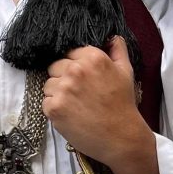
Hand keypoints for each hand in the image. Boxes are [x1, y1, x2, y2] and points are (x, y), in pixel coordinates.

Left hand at [43, 39, 145, 166]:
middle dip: (63, 78)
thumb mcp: (126, 71)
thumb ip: (117, 49)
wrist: (121, 137)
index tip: (83, 79)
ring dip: (58, 94)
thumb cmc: (123, 105)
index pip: (68, 53)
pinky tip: (71, 115)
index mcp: (92, 58)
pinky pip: (46, 103)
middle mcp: (75, 70)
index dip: (74, 66)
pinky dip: (55, 110)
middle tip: (79, 94)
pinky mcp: (54, 108)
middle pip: (55, 67)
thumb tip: (110, 36)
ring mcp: (63, 89)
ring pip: (48, 85)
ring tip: (76, 106)